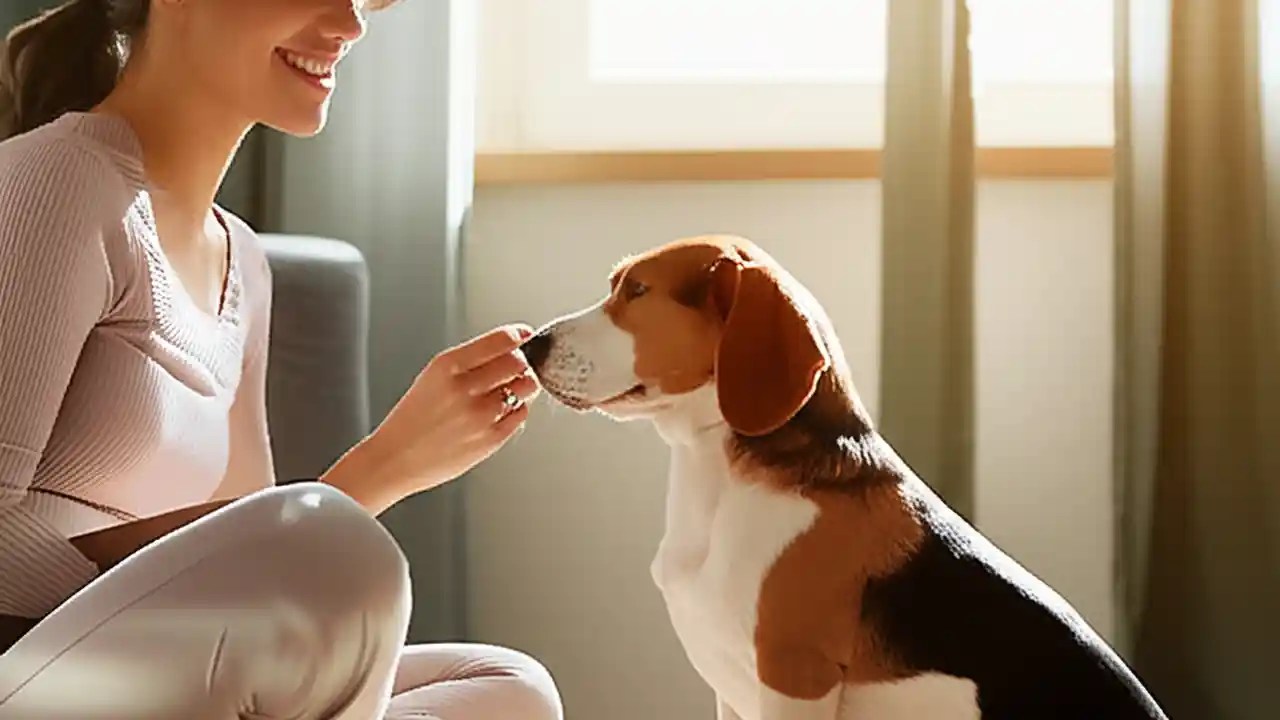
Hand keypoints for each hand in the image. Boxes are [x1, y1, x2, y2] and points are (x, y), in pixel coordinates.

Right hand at [322, 324, 540, 511]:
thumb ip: (469, 361)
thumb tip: (509, 346)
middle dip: (521, 362)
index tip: (524, 334)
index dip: (518, 335)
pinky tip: (500, 412)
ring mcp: (480, 414)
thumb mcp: (432, 376)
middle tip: (515, 367)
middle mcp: (465, 388)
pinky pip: (521, 414)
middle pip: (518, 362)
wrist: (395, 459)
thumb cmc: (412, 419)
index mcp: (447, 366)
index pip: (499, 340)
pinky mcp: (491, 439)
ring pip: (525, 387)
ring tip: (510, 390)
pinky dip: (517, 409)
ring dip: (523, 385)